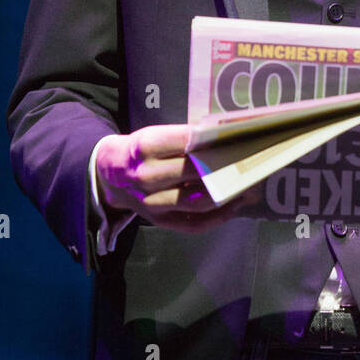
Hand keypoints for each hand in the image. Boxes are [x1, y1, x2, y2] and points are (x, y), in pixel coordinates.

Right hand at [95, 125, 256, 234]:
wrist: (108, 175)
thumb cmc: (140, 151)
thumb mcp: (154, 135)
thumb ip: (183, 139)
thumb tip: (225, 141)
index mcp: (145, 147)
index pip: (186, 141)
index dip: (214, 139)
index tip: (238, 136)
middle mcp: (146, 176)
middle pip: (195, 172)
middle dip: (226, 166)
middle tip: (251, 161)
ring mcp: (151, 202)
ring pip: (198, 201)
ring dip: (228, 195)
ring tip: (249, 187)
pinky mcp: (158, 221)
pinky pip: (194, 224)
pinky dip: (218, 217)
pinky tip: (234, 206)